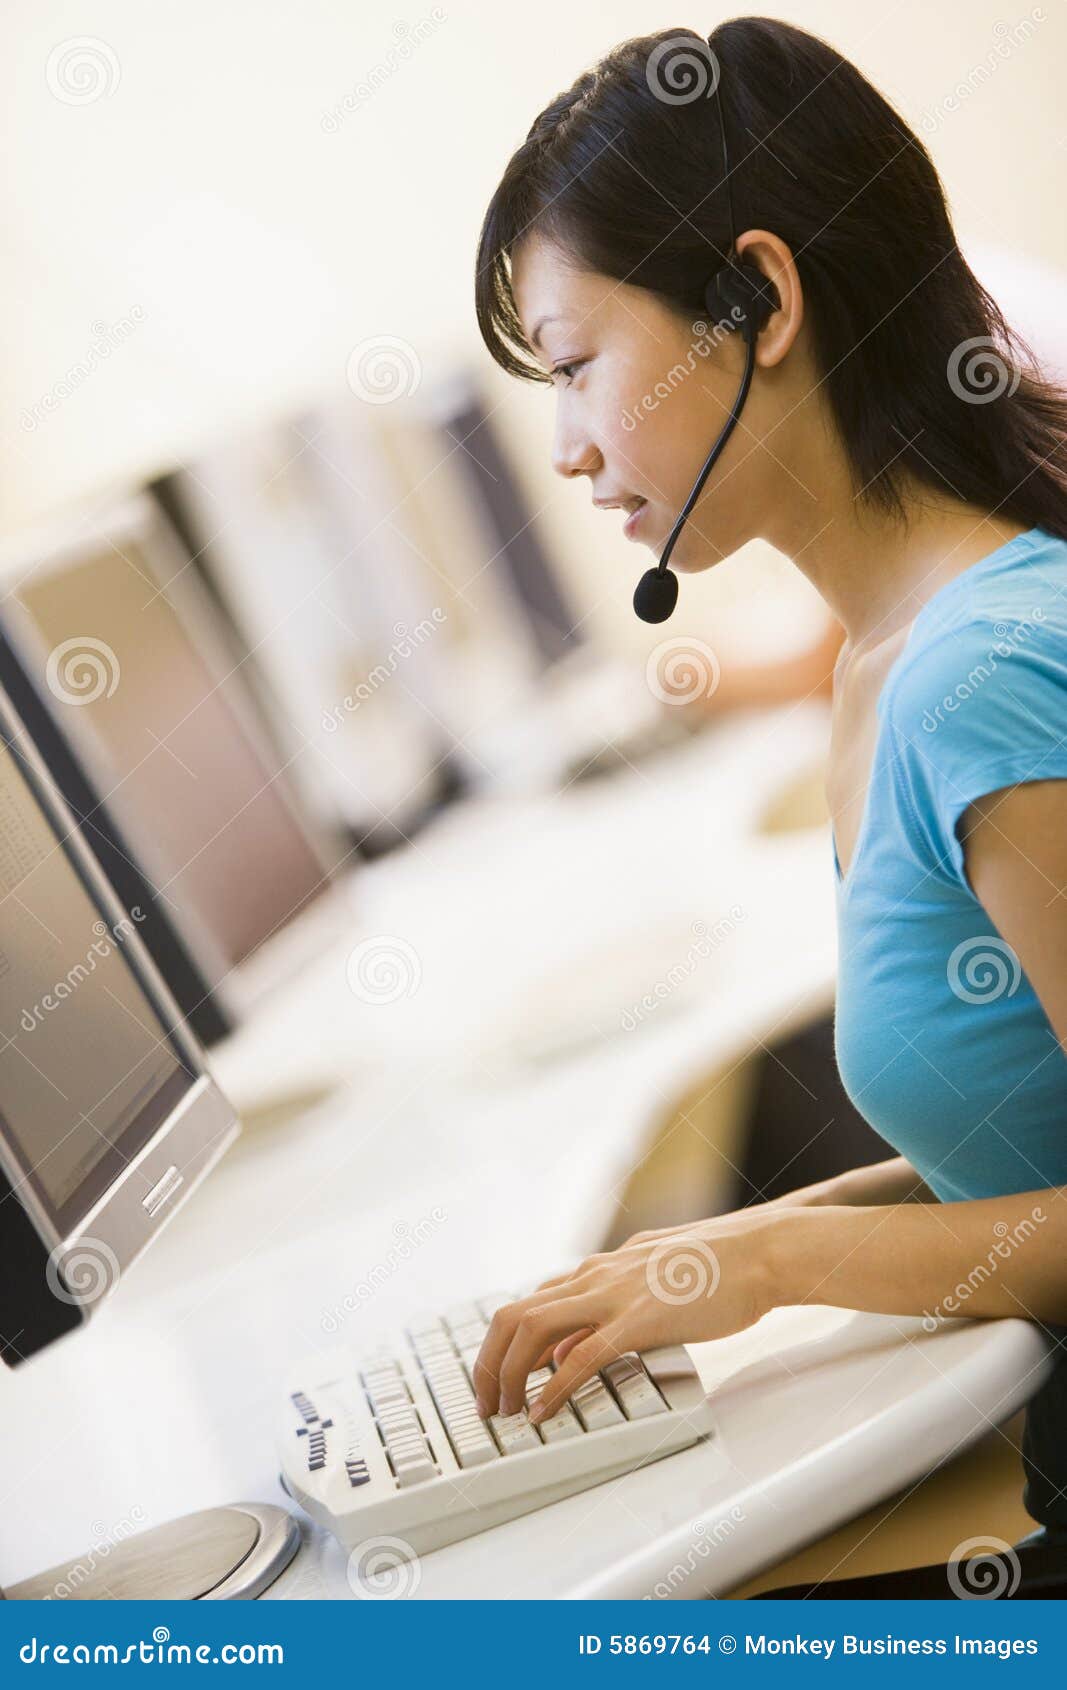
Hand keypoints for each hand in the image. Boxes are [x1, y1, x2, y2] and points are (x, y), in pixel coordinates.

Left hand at [471, 1209, 782, 1422]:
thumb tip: (570, 1347)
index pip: (530, 1303)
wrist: (762, 1253)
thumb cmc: (719, 1270)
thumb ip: (608, 1307)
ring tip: (507, 1412)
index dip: (504, 1345)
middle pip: (513, 1314)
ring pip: (531, 1329)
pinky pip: (580, 1357)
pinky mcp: (639, 1320)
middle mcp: (596, 1277)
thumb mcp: (649, 1279)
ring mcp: (614, 1295)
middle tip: (487, 1404)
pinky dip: (553, 1388)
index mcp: (600, 1269)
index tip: (497, 1378)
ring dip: (508, 1375)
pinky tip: (543, 1412)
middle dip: (489, 1363)